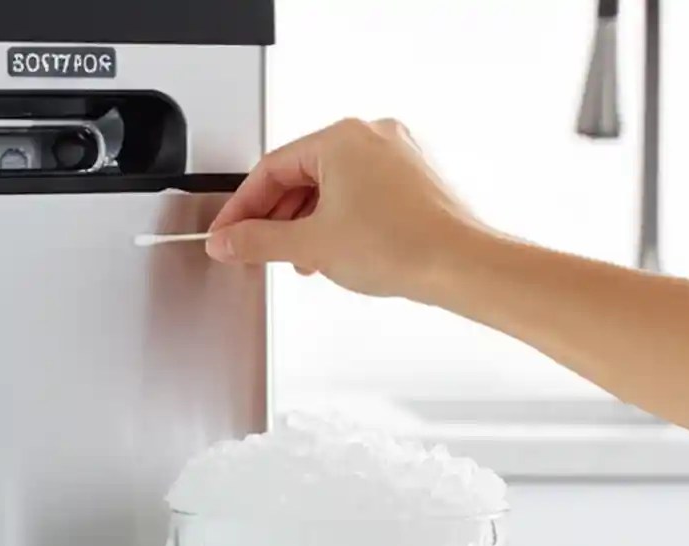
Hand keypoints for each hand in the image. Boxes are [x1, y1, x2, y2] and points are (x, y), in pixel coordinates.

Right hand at [207, 118, 479, 300]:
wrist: (462, 266)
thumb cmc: (403, 244)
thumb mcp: (310, 245)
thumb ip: (256, 241)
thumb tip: (227, 241)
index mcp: (342, 138)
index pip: (270, 169)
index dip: (241, 208)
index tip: (227, 233)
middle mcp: (371, 137)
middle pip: (299, 176)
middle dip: (274, 218)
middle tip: (253, 249)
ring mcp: (396, 157)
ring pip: (328, 187)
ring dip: (304, 223)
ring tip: (296, 258)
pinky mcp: (411, 180)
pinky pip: (356, 193)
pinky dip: (335, 220)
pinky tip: (330, 251)